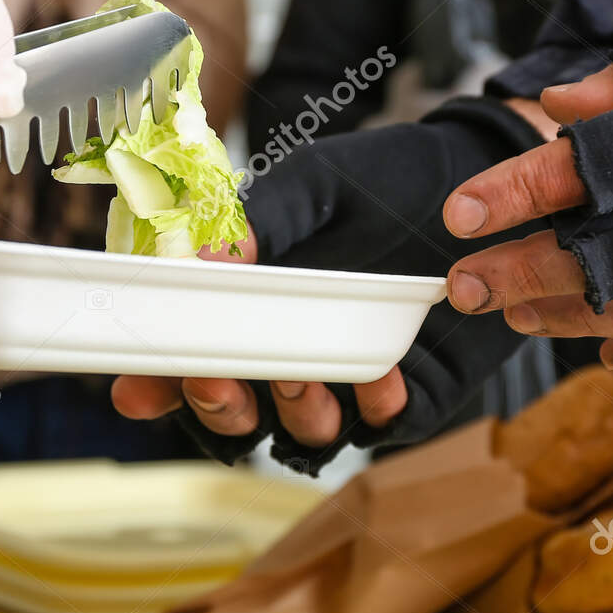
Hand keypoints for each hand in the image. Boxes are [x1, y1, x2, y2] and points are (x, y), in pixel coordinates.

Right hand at [113, 101, 546, 469]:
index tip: (135, 391)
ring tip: (302, 373)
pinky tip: (383, 378)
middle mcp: (291, 355)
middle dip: (218, 408)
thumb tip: (211, 256)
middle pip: (236, 417)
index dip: (156, 385)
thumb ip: (264, 219)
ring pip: (306, 433)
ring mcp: (350, 382)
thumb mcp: (315, 183)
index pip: (188, 362)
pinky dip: (379, 409)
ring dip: (295, 413)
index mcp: (250, 309)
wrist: (476, 179)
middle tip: (216, 379)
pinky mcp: (415, 392)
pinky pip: (389, 423)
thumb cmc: (382, 180)